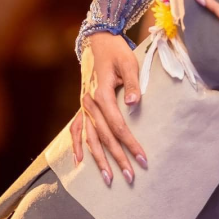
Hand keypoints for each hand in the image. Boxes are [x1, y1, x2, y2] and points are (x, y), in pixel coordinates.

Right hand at [70, 31, 147, 186]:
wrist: (97, 40)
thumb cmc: (116, 51)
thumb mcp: (128, 63)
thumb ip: (131, 84)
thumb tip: (133, 104)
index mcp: (101, 94)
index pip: (118, 126)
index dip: (130, 144)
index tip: (142, 159)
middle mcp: (90, 103)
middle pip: (104, 137)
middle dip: (118, 159)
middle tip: (130, 177)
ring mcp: (84, 105)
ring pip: (90, 138)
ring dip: (98, 159)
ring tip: (108, 179)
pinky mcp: (83, 105)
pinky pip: (77, 129)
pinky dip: (76, 145)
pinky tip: (78, 161)